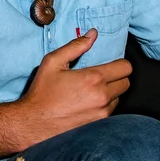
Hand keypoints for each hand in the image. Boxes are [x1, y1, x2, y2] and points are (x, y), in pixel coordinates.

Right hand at [17, 29, 131, 144]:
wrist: (33, 123)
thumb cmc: (42, 92)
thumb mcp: (53, 62)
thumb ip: (75, 45)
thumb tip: (93, 34)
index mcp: (93, 79)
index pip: (126, 67)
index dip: (119, 63)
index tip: (110, 64)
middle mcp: (102, 97)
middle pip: (126, 82)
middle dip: (117, 77)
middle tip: (101, 76)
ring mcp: (101, 113)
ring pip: (119, 98)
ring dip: (111, 93)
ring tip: (92, 91)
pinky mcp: (98, 126)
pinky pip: (111, 111)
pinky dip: (104, 106)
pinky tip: (89, 103)